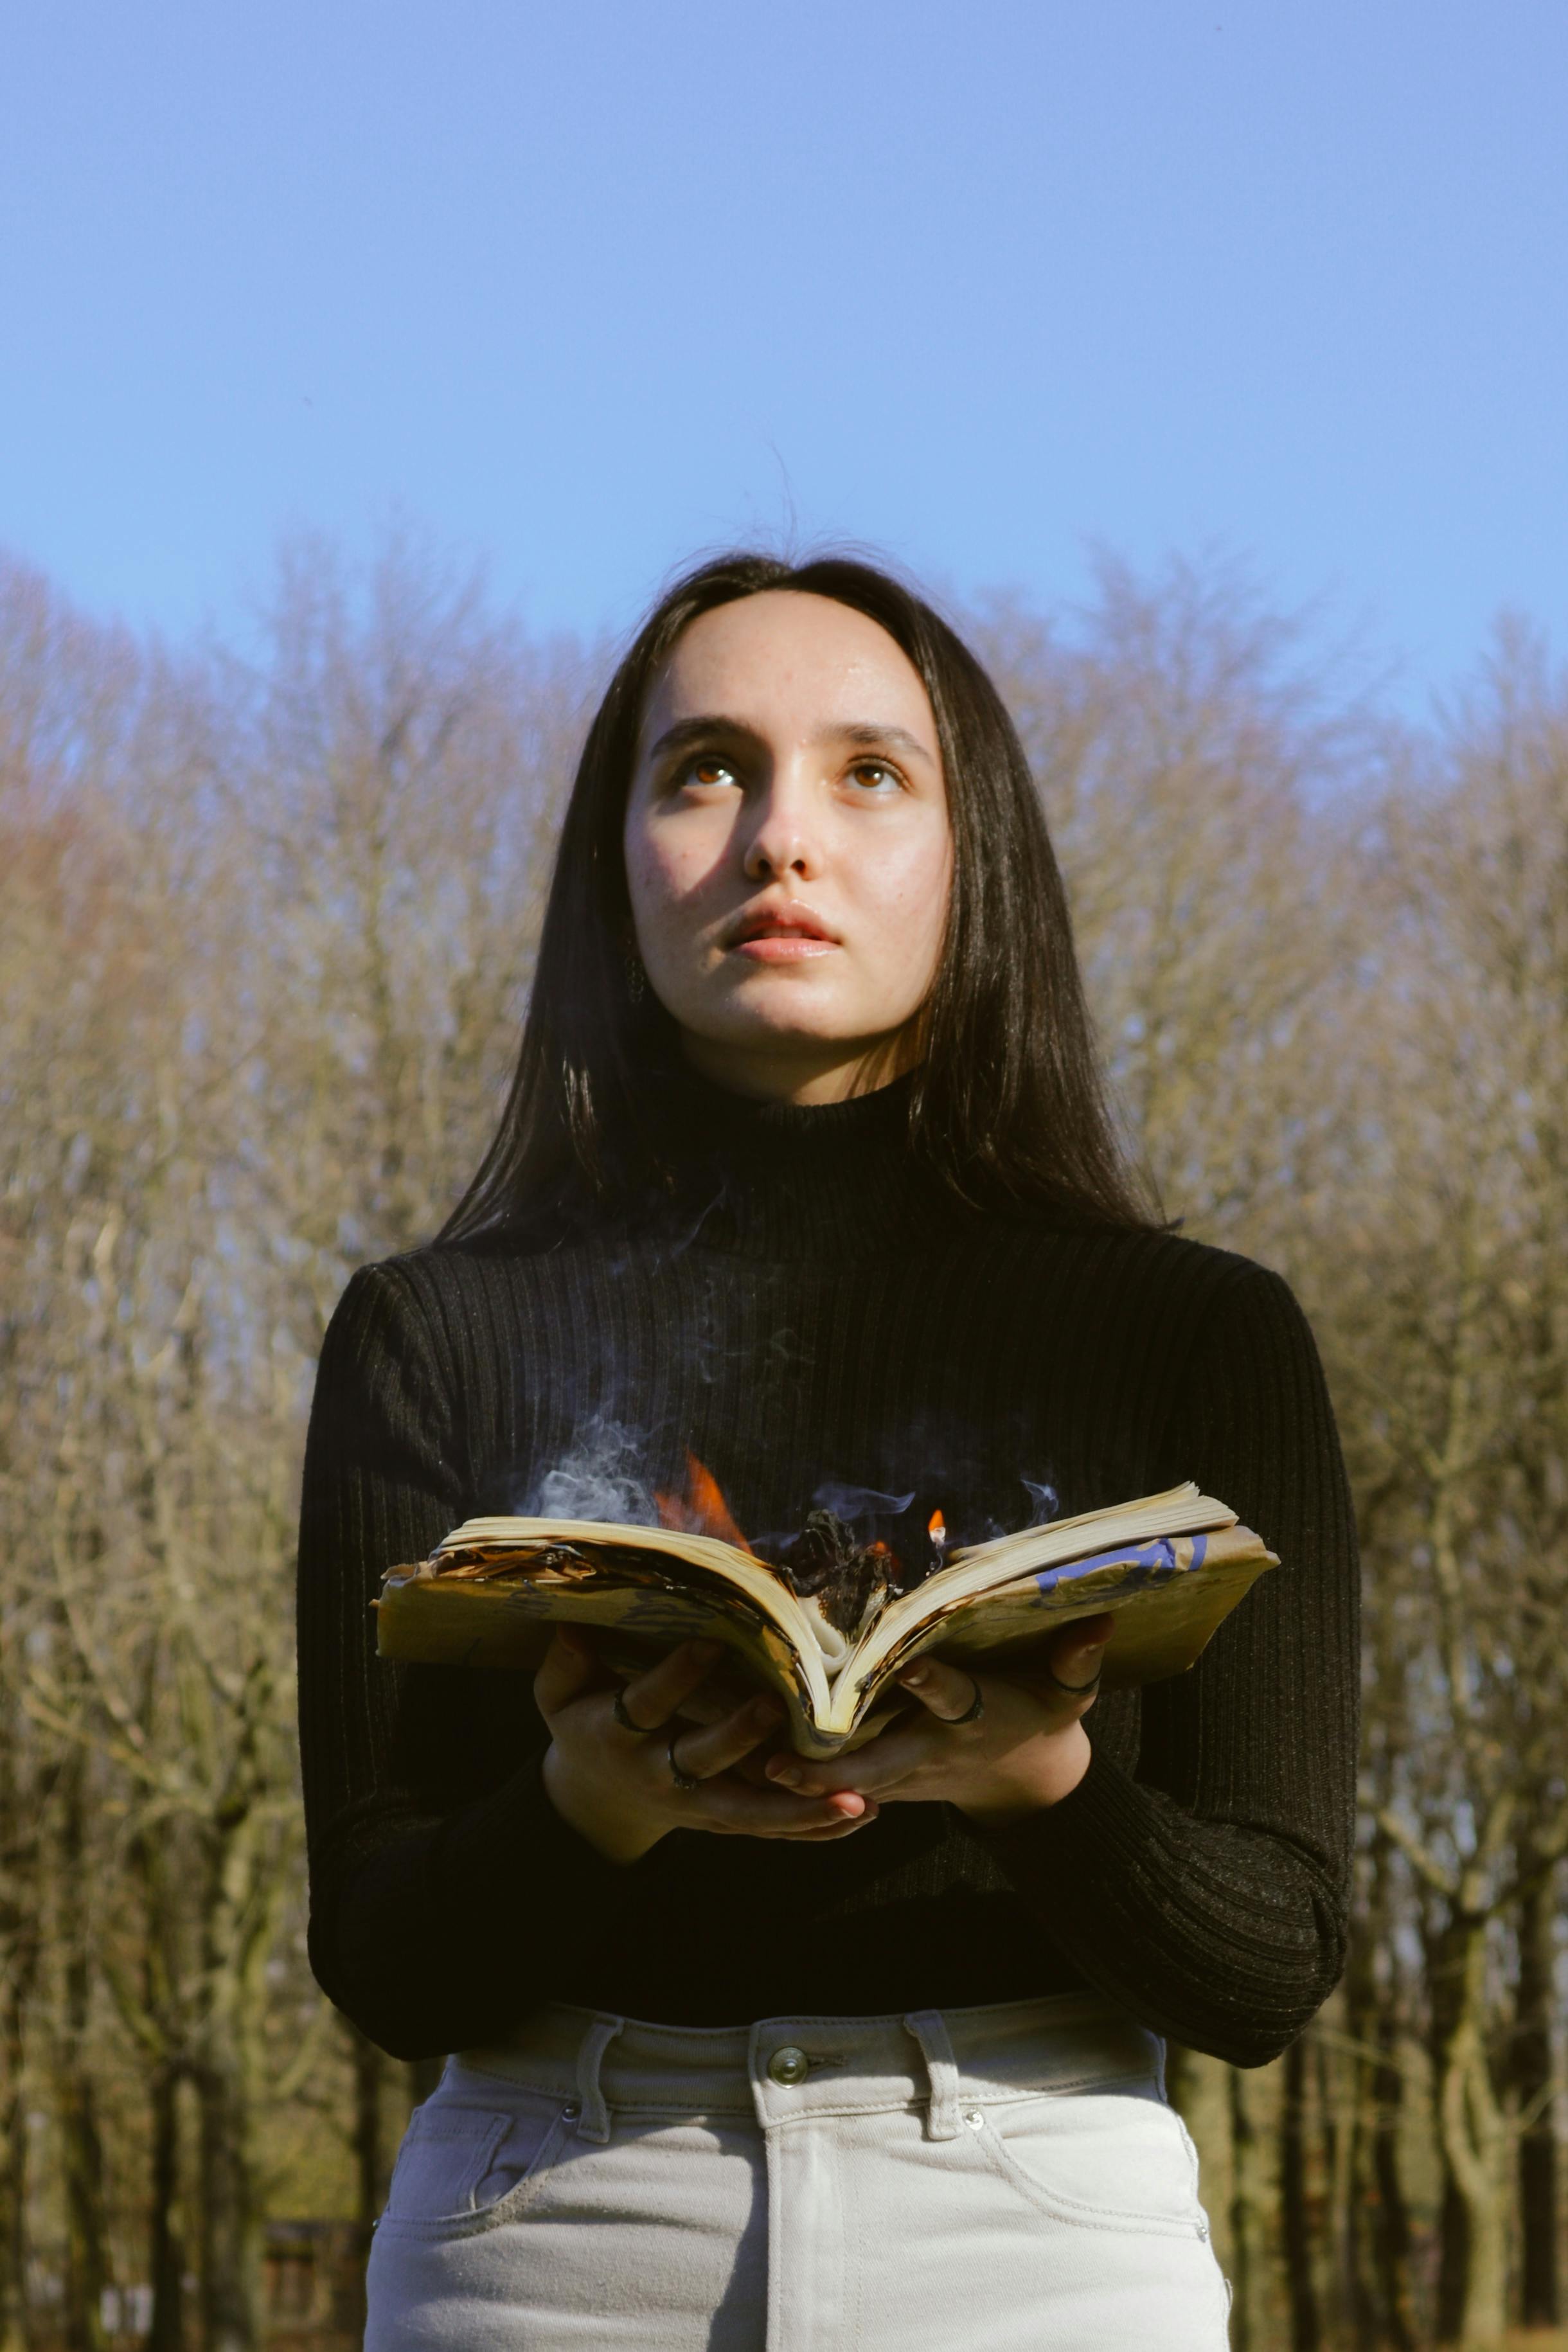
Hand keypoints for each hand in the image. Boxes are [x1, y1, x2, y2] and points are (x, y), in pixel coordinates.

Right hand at [536, 1629, 878, 1864]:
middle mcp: (661, 1775)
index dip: (676, 1676)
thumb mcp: (558, 1696)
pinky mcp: (725, 1823)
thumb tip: (572, 1623)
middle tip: (774, 1709)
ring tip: (855, 1800)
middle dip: (739, 1737)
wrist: (598, 1799)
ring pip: (752, 1812)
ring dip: (803, 1809)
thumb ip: (566, 1663)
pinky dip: (817, 1828)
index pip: (648, 1704)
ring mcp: (697, 1806)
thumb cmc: (585, 1723)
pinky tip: (863, 1814)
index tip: (711, 1643)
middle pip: (704, 1760)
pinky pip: (773, 1831)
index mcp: (619, 1737)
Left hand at [762, 1615, 1113, 1824]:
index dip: (929, 1682)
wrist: (1029, 1783)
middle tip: (785, 1761)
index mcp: (976, 1716)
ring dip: (809, 1780)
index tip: (906, 1666)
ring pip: (854, 1781)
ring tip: (757, 1769)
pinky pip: (847, 1790)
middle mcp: (934, 1747)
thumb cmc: (1044, 1717)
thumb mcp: (1068, 1692)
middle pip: (882, 1761)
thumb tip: (1101, 1616)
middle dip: (837, 1768)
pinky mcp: (892, 1783)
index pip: (950, 1696)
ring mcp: (909, 1772)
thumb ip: (1077, 1658)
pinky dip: (808, 1788)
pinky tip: (756, 1774)